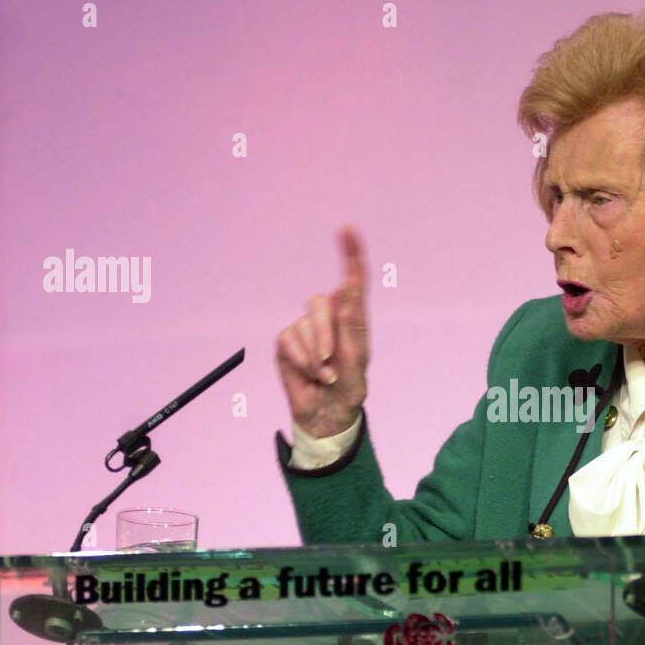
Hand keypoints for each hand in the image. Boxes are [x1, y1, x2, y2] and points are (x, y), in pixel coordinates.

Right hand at [276, 225, 369, 437]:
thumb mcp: (356, 362)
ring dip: (316, 355)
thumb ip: (351, 328)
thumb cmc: (348, 389)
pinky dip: (302, 362)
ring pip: (306, 325)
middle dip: (327, 333)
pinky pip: (290, 342)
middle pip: (321, 303)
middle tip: (332, 362)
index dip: (350, 254)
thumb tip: (342, 292)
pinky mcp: (287, 342)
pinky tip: (311, 375)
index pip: (352, 281)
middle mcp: (329, 317)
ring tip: (326, 375)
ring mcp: (306, 328)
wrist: (327, 415)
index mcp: (353, 318)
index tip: (347, 229)